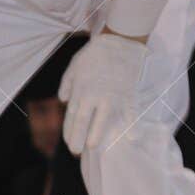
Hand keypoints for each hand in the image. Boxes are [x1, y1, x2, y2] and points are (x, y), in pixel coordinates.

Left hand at [57, 32, 147, 153]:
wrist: (119, 43)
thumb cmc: (93, 55)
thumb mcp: (73, 67)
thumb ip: (67, 85)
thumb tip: (63, 101)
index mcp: (80, 90)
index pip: (72, 116)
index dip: (69, 130)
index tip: (68, 142)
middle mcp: (95, 96)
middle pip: (84, 121)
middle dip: (79, 137)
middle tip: (76, 151)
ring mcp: (113, 96)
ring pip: (104, 120)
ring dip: (98, 134)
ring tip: (93, 147)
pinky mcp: (129, 94)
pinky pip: (131, 113)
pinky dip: (131, 126)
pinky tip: (131, 139)